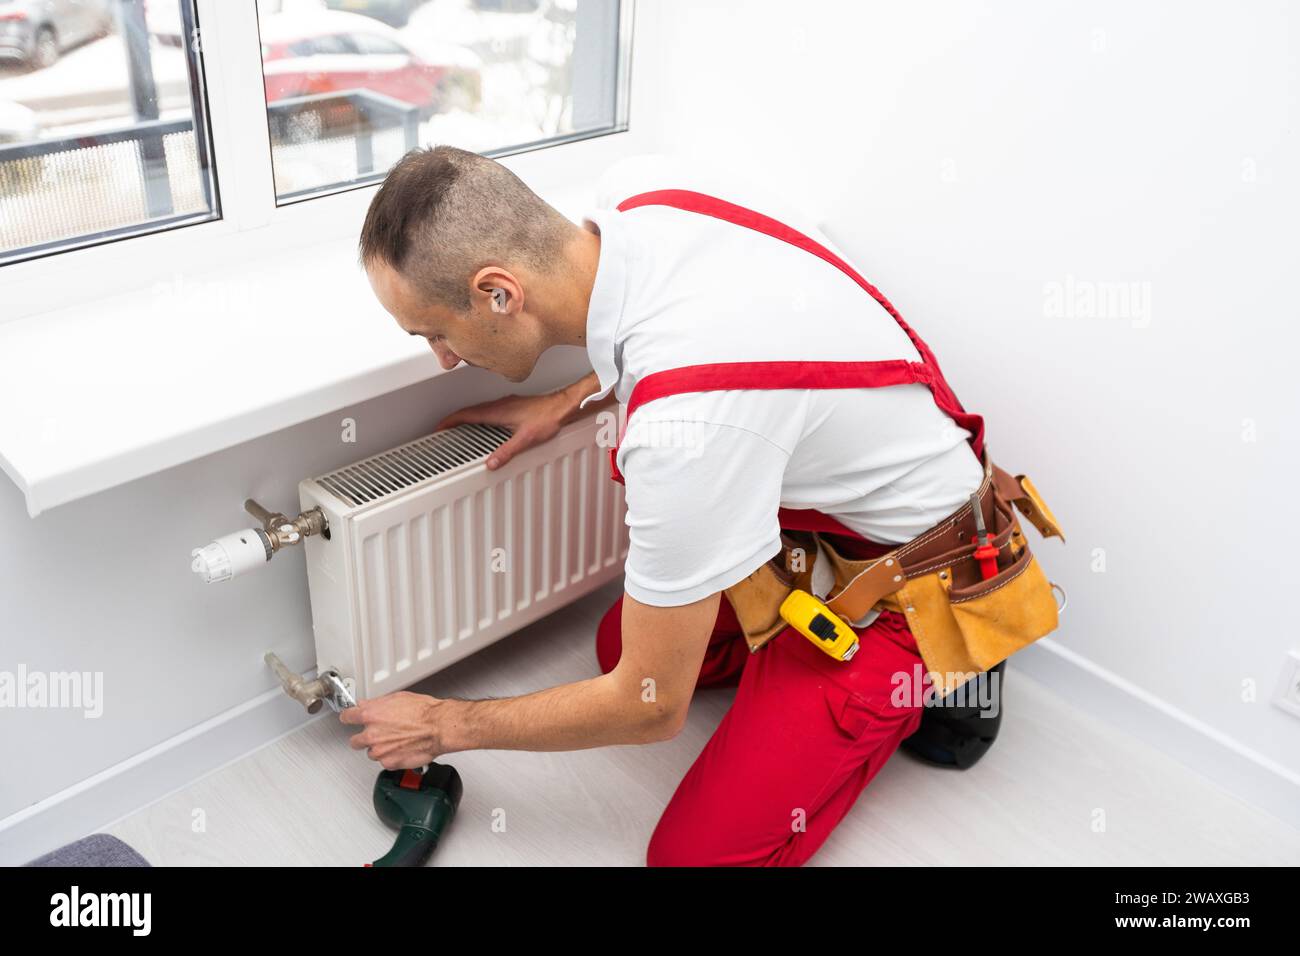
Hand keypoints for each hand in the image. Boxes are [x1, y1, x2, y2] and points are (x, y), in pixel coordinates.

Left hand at [340, 691, 446, 768]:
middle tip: (374, 734)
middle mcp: (371, 734)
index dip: (348, 717)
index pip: (347, 717)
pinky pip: (385, 762)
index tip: (349, 718)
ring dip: (379, 748)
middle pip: (354, 741)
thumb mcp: (397, 698)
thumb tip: (367, 705)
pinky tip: (401, 749)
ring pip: (371, 753)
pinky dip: (391, 757)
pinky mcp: (389, 763)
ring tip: (395, 742)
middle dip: (362, 738)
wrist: (438, 727)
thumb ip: (377, 704)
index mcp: (370, 715)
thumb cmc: (423, 712)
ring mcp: (379, 751)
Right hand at [433, 390, 572, 470]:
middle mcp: (499, 405)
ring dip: (466, 418)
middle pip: (469, 411)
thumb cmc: (548, 418)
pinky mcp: (513, 406)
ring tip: (459, 429)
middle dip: (454, 420)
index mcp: (497, 411)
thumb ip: (506, 452)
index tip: (439, 428)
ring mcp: (506, 404)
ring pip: (479, 411)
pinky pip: (489, 411)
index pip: (466, 414)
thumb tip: (491, 463)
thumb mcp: (525, 439)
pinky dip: (479, 418)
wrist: (562, 406)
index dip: (450, 421)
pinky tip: (484, 427)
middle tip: (444, 430)